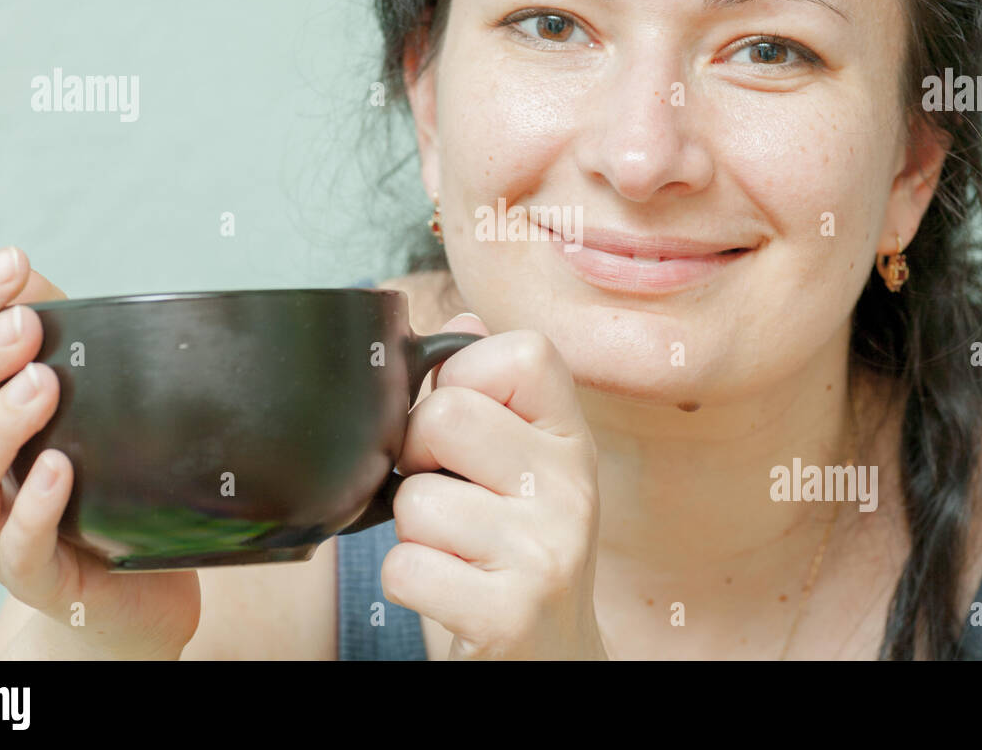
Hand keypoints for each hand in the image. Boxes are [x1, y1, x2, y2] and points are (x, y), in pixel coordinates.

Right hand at [0, 247, 200, 658]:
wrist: (131, 593)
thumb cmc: (102, 488)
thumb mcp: (87, 407)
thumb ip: (66, 346)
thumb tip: (34, 276)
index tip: (12, 262)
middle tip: (25, 327)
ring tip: (43, 386)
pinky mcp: (35, 575)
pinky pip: (17, 544)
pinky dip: (35, 505)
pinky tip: (61, 469)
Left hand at [382, 314, 608, 659]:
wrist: (551, 662)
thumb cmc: (516, 555)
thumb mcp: (519, 469)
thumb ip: (490, 392)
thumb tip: (460, 319)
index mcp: (575, 439)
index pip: (520, 351)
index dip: (466, 375)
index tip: (466, 428)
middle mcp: (574, 487)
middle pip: (445, 413)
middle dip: (418, 458)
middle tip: (447, 494)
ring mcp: (547, 550)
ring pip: (415, 498)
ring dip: (414, 534)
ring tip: (456, 554)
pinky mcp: (512, 612)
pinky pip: (406, 567)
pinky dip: (410, 583)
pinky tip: (452, 592)